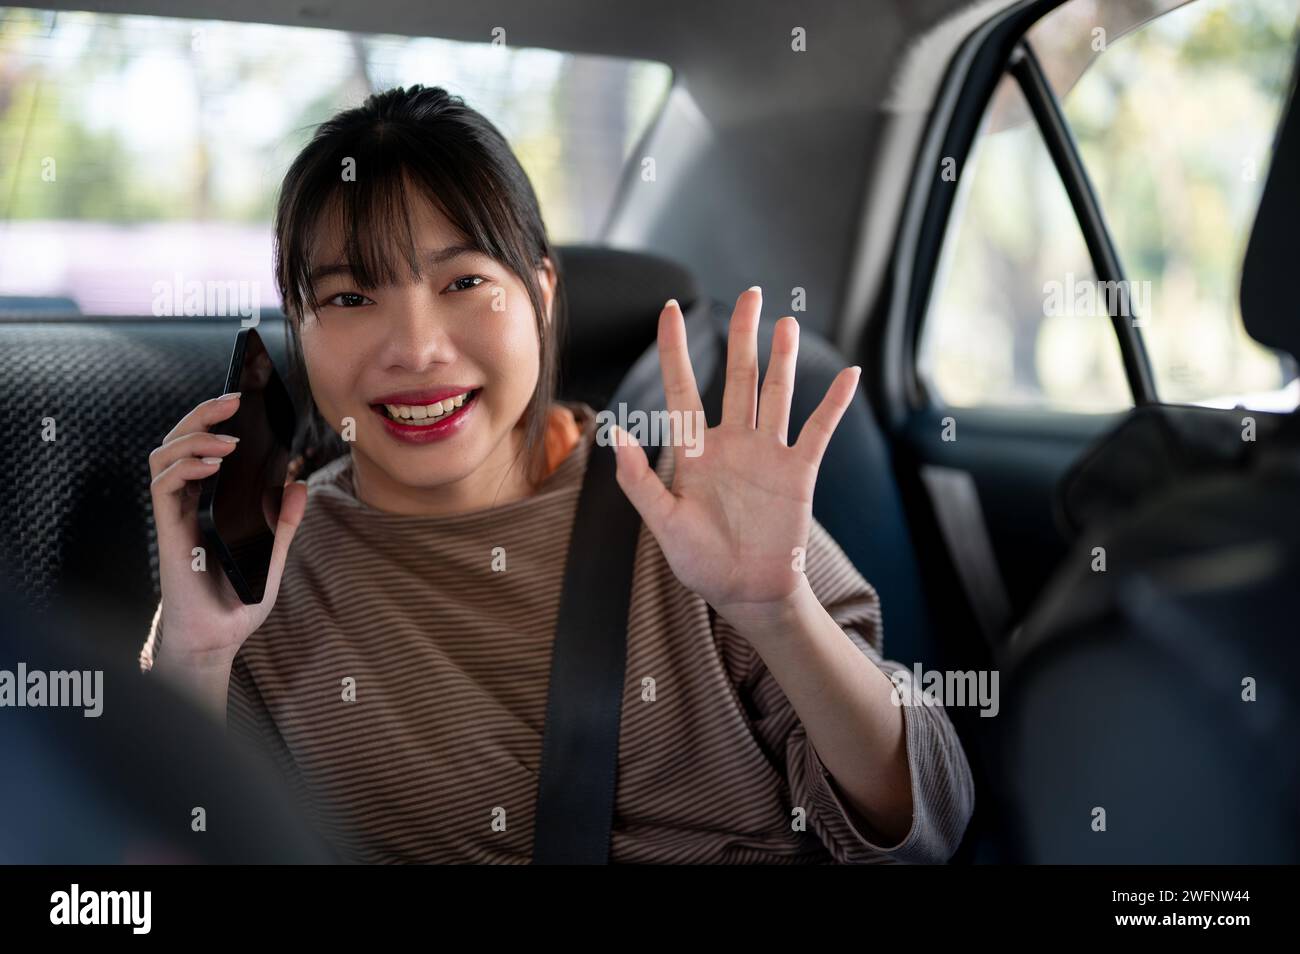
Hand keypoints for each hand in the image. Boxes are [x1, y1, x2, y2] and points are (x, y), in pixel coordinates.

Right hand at [147, 393, 309, 671]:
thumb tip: (297, 484)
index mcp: (211, 499)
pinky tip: (211, 462)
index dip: (215, 418)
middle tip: (233, 399)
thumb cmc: (239, 597)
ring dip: (195, 435)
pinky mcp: (169, 529)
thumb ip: (283, 521)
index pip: (204, 445)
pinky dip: (185, 465)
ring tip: (229, 438)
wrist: (219, 636)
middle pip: (181, 439)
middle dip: (204, 413)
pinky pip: (164, 485)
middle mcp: (189, 500)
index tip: (242, 399)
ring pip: (165, 453)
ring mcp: (177, 513)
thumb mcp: (272, 554)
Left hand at [612, 287, 860, 629]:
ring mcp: (767, 454)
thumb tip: (619, 432)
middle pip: (739, 376)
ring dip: (784, 358)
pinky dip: (834, 403)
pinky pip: (818, 429)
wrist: (747, 593)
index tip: (670, 308)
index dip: (675, 349)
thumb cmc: (701, 563)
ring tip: (788, 321)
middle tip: (751, 293)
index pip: (682, 388)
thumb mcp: (663, 524)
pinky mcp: (799, 472)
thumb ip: (640, 480)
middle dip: (744, 334)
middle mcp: (733, 443)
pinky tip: (849, 373)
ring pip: (776, 393)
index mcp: (695, 451)